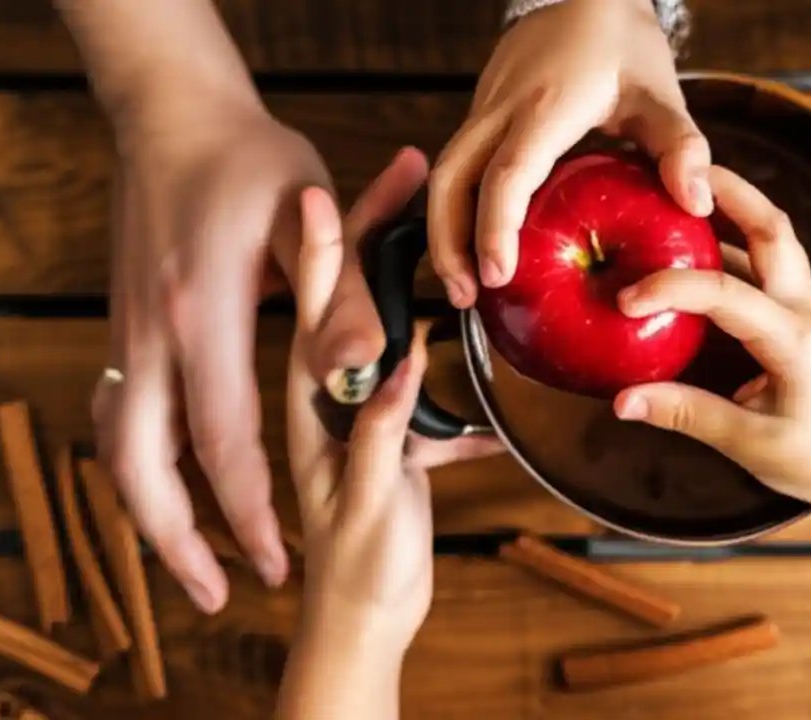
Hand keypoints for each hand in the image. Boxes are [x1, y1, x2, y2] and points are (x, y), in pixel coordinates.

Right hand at [92, 102, 393, 612]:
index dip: (248, 513)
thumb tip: (369, 370)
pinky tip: (173, 485)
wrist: (173, 115)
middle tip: (216, 593)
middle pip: (141, 469)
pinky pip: (121, 418)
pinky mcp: (127, 326)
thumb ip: (342, 298)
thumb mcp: (308, 218)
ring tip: (188, 559)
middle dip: (175, 542)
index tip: (274, 563)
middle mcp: (152, 336)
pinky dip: (143, 467)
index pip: (221, 442)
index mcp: (201, 316)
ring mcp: (130, 333)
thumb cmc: (250, 159)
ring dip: (149, 512)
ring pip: (118, 449)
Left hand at [287, 182, 501, 645]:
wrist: (364, 620)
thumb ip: (377, 434)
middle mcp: (335, 402)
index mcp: (313, 410)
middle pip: (355, 307)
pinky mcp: (399, 444)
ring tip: (453, 252)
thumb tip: (398, 367)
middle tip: (409, 183)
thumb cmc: (357, 569)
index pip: (319, 314)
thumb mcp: (367, 500)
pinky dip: (464, 400)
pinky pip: (434, 407)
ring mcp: (367, 418)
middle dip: (378, 244)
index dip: (325, 252)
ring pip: (395, 345)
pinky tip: (497, 400)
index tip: (332, 191)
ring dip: (422, 303)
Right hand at [428, 0, 710, 306]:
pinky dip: (457, 211)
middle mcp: (502, 108)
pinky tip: (475, 250)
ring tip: (462, 287)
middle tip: (462, 298)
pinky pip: (459, 167)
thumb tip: (696, 203)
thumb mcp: (661, 92)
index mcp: (545, 106)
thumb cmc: (625, 46)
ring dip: (444, 232)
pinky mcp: (481, 116)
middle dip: (448, 242)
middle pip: (451, 178)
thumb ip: (681, 145)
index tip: (496, 276)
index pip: (508, 173)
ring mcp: (484, 109)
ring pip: (444, 174)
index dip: (495, 228)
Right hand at [611, 167, 810, 516]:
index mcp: (796, 339)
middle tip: (683, 166)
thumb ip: (686, 414)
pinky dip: (737, 249)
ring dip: (737, 211)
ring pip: (776, 242)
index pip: (726, 291)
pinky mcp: (805, 325)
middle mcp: (807, 312)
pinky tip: (703, 252)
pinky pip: (771, 272)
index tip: (626, 301)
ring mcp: (810, 313)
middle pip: (773, 229)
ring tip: (688, 194)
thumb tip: (623, 400)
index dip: (671, 288)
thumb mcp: (751, 444)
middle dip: (730, 191)